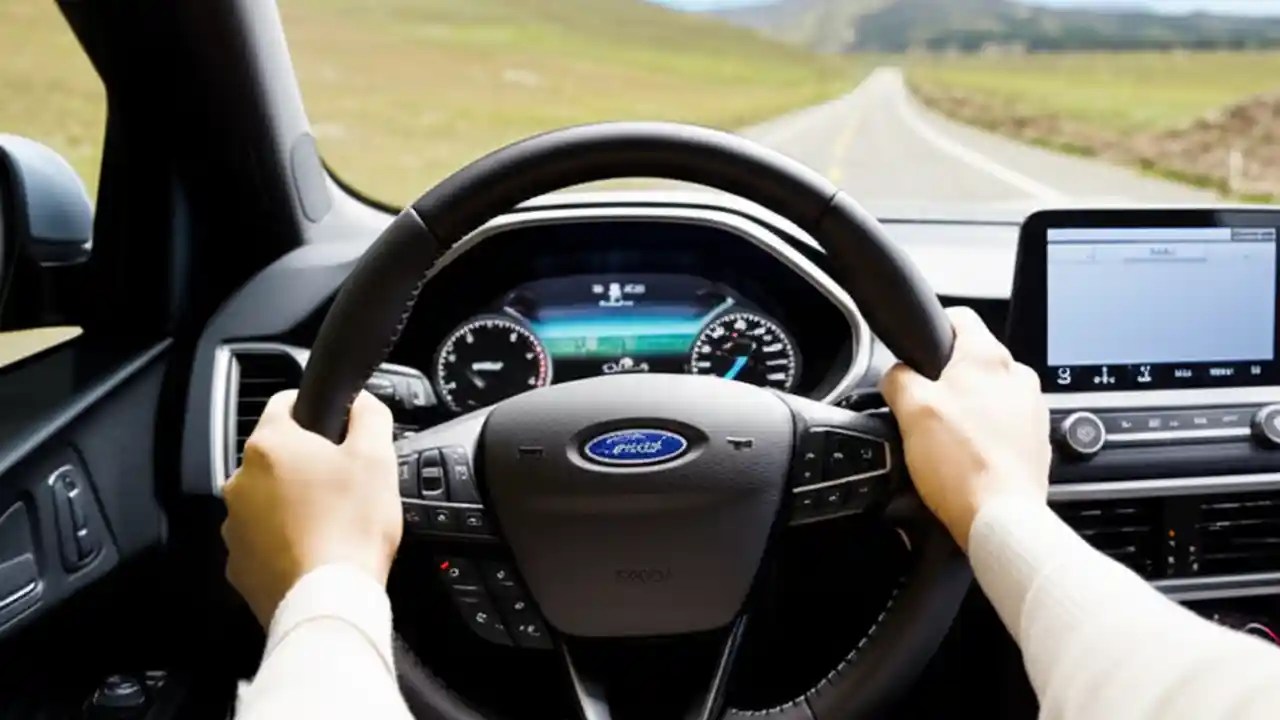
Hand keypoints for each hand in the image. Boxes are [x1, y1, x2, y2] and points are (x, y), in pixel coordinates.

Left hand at [222, 390, 402, 626]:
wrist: (328, 600)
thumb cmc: (351, 527)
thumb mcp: (376, 457)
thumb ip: (369, 415)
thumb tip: (363, 402)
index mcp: (270, 445)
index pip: (286, 403)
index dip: (316, 409)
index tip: (339, 428)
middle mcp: (240, 481)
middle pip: (278, 456)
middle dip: (308, 464)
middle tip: (345, 484)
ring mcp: (234, 525)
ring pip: (268, 500)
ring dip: (294, 503)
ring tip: (333, 522)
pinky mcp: (239, 564)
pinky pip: (264, 540)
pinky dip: (285, 541)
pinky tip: (315, 550)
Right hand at [880, 307, 1049, 550]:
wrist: (1000, 518)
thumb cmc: (962, 465)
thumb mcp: (910, 410)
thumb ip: (898, 378)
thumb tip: (896, 373)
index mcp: (988, 356)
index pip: (959, 318)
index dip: (932, 330)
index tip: (919, 352)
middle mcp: (1018, 376)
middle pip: (971, 362)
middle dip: (946, 382)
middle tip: (923, 411)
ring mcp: (1031, 409)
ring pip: (987, 395)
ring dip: (966, 410)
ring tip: (945, 441)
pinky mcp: (1035, 440)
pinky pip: (1003, 426)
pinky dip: (984, 436)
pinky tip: (966, 459)